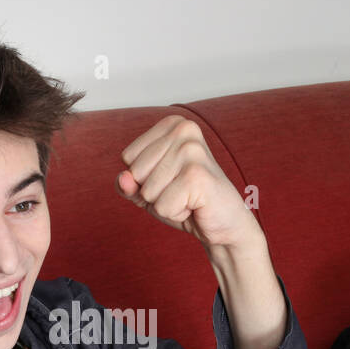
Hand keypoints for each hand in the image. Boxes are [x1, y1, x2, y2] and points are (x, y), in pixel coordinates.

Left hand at [116, 115, 260, 250]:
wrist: (225, 224)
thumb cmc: (186, 202)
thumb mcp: (149, 191)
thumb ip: (129, 185)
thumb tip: (123, 178)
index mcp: (172, 124)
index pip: (128, 157)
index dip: (144, 179)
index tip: (171, 180)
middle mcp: (184, 129)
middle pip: (136, 173)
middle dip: (154, 193)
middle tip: (182, 192)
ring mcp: (191, 150)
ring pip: (148, 191)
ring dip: (166, 204)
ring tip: (189, 198)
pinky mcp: (197, 176)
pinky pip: (162, 206)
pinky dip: (176, 214)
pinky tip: (196, 206)